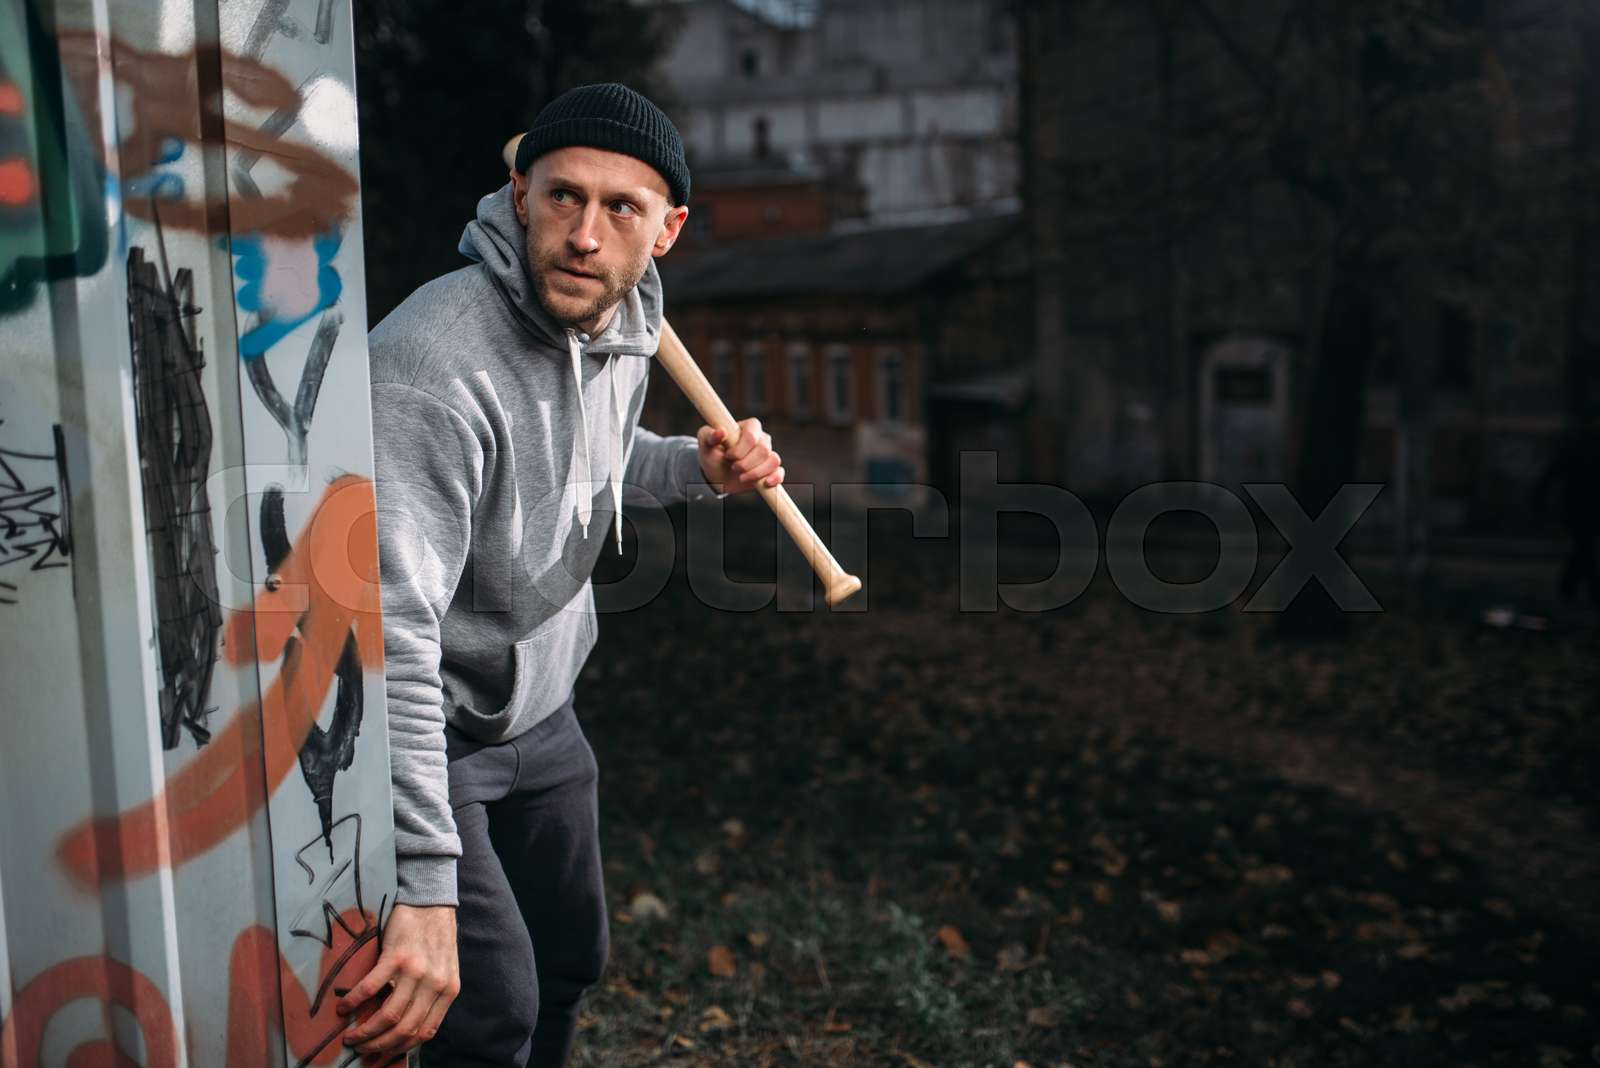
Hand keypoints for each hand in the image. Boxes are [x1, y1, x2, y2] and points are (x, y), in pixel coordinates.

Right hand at [339, 903, 459, 1061]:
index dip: (400, 1049)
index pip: (424, 1033)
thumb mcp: (443, 970)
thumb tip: (405, 1028)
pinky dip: (354, 1002)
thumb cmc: (434, 938)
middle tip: (359, 1048)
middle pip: (404, 1029)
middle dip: (378, 1046)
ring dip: (365, 1031)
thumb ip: (431, 996)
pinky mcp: (397, 956)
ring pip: (388, 1015)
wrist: (431, 901)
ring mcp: (417, 970)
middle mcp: (436, 984)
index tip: (381, 1056)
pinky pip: (371, 987)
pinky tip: (343, 1007)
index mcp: (449, 991)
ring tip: (349, 1036)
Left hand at [697, 417, 783, 495]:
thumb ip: (710, 436)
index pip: (752, 435)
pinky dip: (774, 478)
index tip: (728, 456)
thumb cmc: (711, 454)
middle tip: (733, 468)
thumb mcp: (706, 444)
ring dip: (756, 473)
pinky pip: (780, 472)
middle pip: (763, 450)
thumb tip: (720, 431)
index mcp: (748, 427)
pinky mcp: (771, 470)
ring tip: (742, 478)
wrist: (716, 474)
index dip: (740, 449)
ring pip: (773, 461)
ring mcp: (768, 454)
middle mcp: (762, 438)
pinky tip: (765, 483)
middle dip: (746, 463)